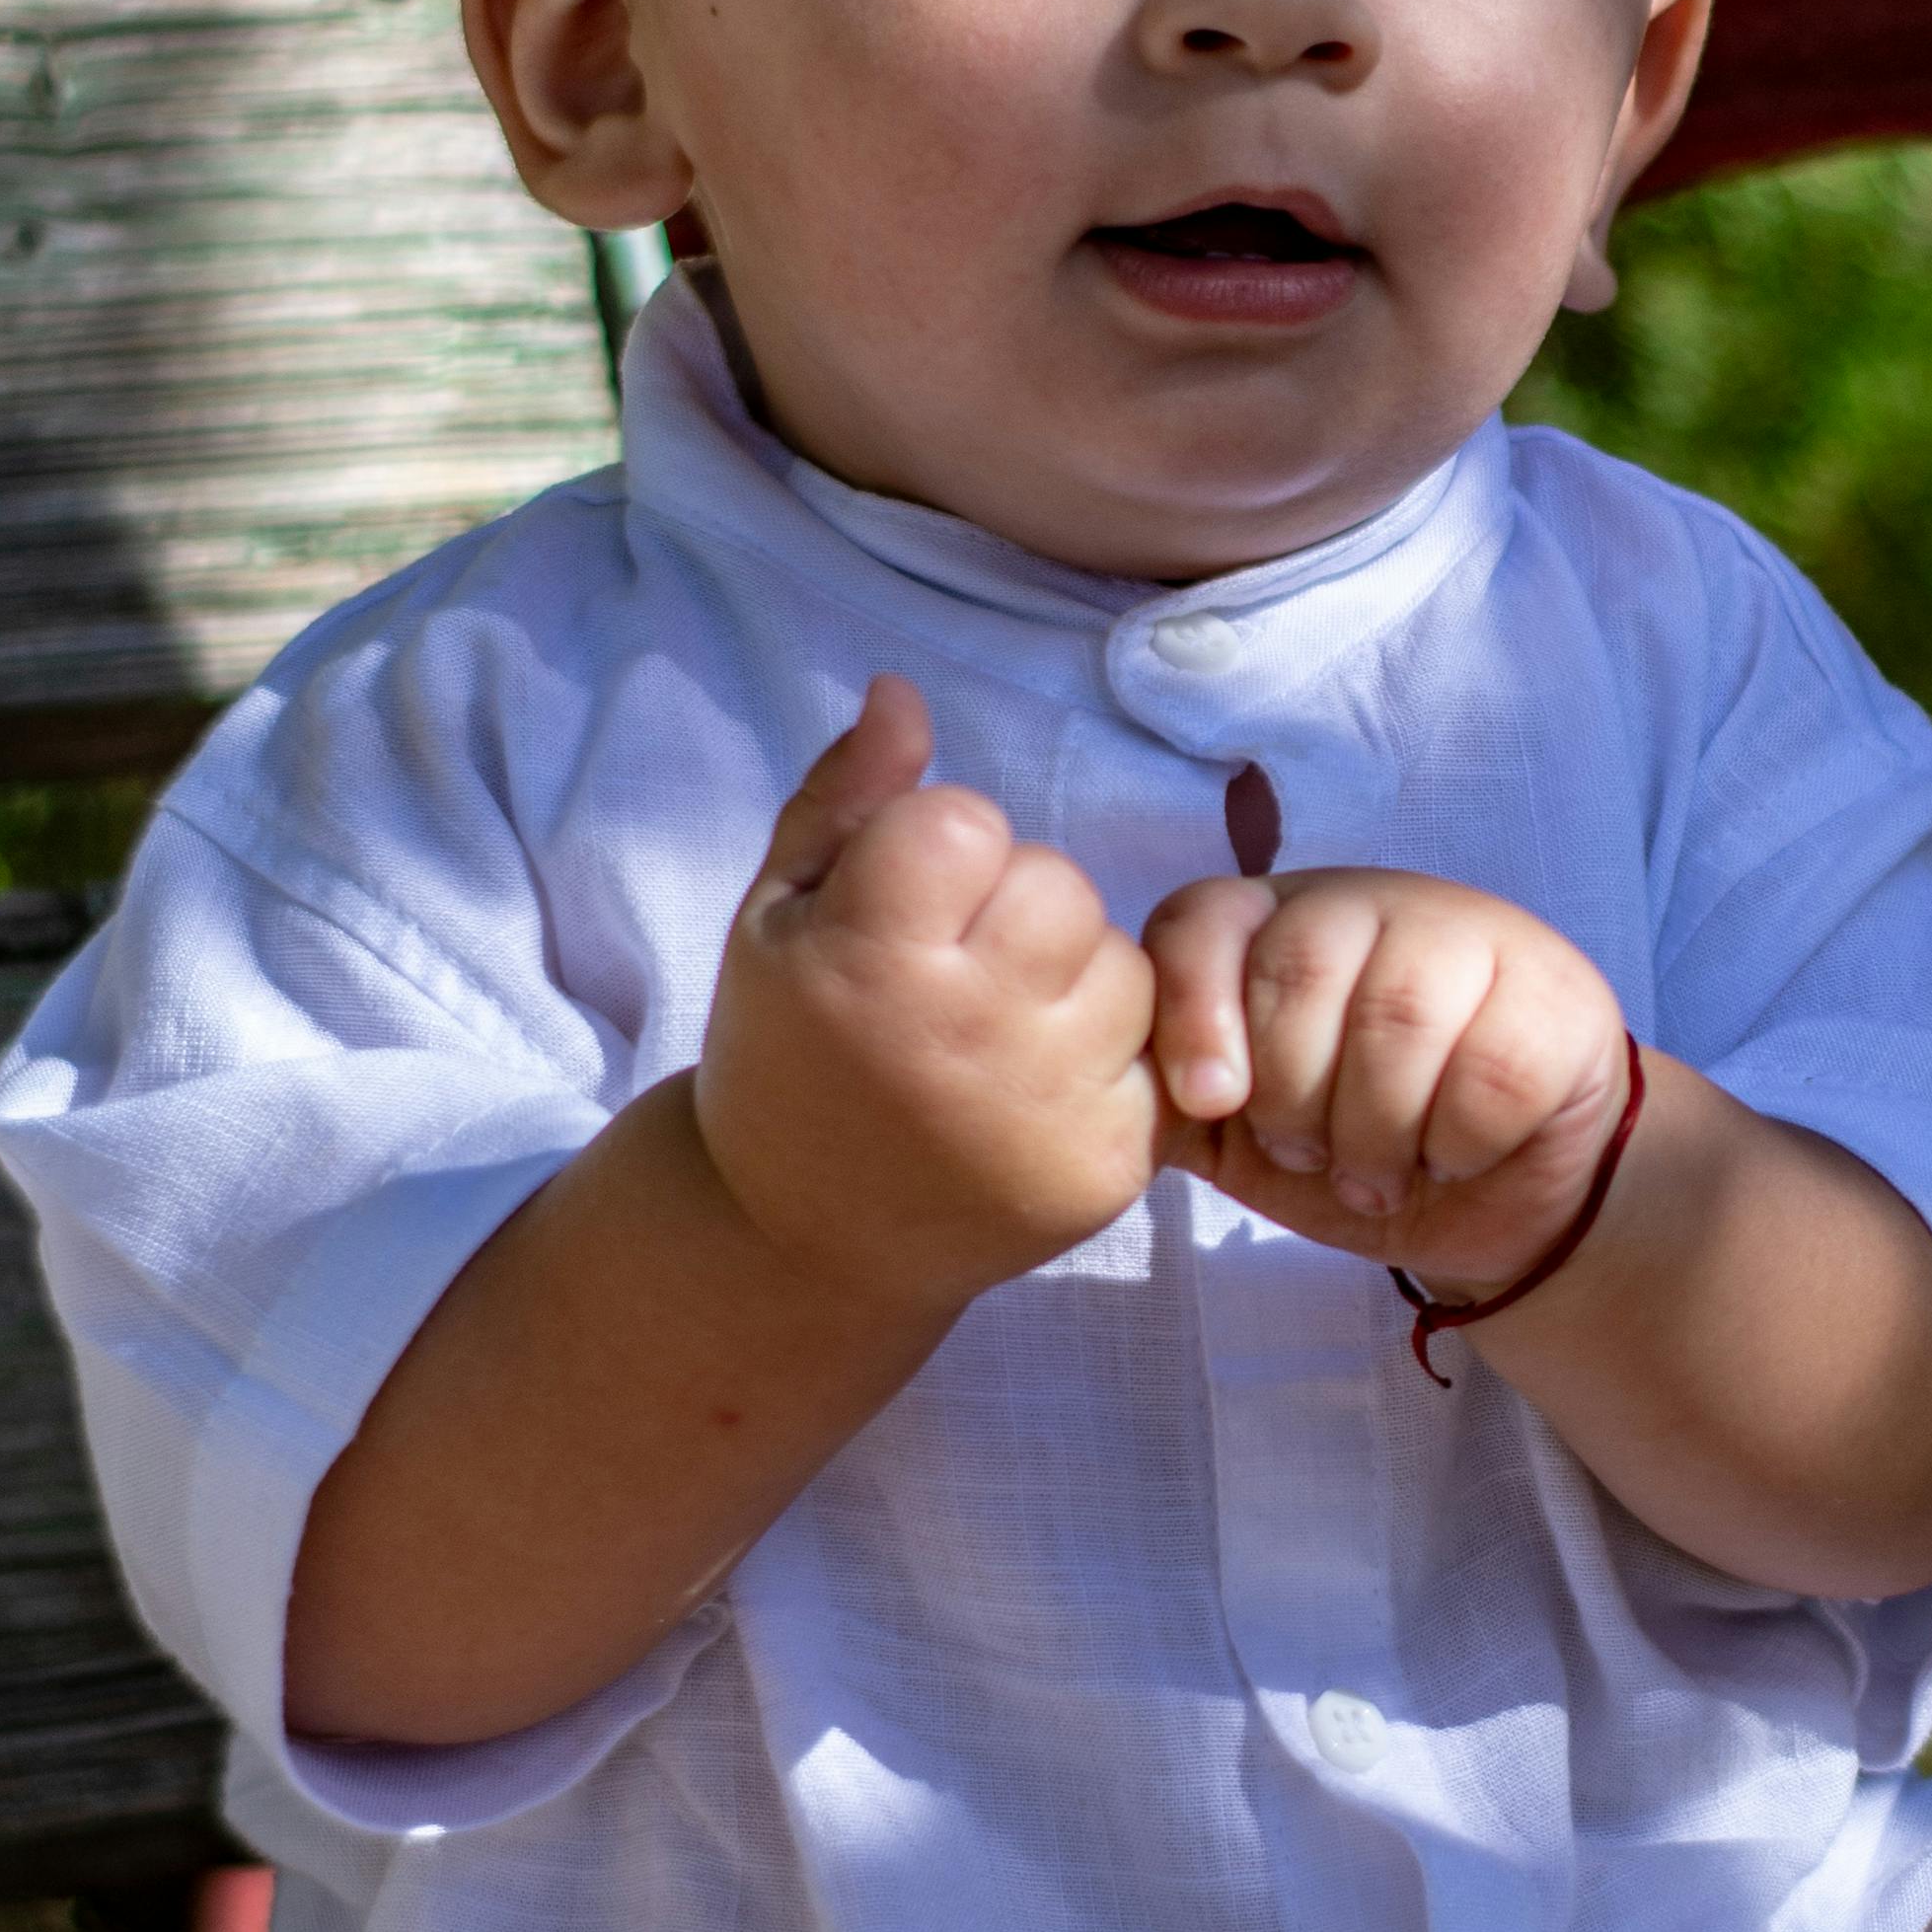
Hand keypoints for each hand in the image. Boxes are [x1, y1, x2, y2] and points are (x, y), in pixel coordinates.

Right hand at [697, 675, 1160, 1313]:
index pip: (967, 825)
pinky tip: (1037, 1092)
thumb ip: (844, 800)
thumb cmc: (789, 1055)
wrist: (808, 1243)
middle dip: (1015, 908)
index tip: (900, 913)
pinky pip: (1154, 1054)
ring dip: (1074, 981)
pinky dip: (1112, 1060)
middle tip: (955, 974)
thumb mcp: (776, 920)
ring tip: (999, 1034)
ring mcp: (1045, 1110)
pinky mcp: (1110, 1168)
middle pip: (1060, 887)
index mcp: (864, 963)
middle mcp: (963, 1037)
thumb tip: (903, 689)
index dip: (938, 853)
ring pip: (1122, 966)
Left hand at [1143, 862, 1633, 1307]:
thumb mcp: (1249, 1138)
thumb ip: (1181, 1101)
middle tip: (1316, 1155)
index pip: (1204, 919)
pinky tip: (1457, 1155)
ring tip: (1382, 1172)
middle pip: (1298, 972)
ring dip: (1377, 1135)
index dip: (1192, 1006)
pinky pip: (1487, 1075)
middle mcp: (1372, 902)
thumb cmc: (1360, 1152)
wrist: (1503, 1197)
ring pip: (1395, 1021)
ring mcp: (1472, 935)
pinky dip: (1458, 1145)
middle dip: (1295, 1098)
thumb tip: (1108, 1087)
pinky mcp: (1556, 995)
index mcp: (1278, 923)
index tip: (1212, 1099)